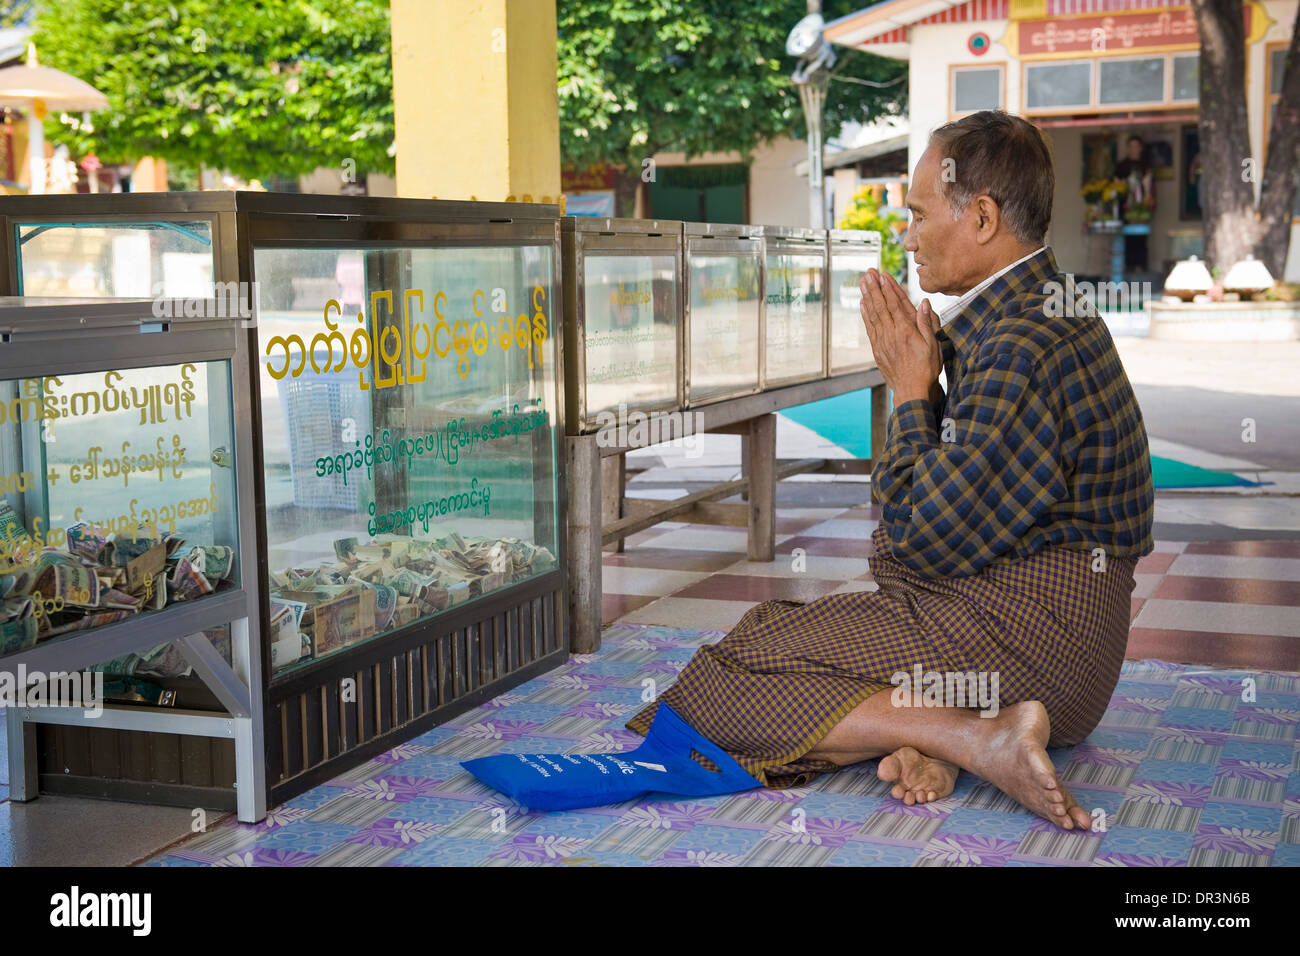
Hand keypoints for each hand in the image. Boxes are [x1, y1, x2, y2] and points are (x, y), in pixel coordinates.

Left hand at [858, 268, 941, 404]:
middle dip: (874, 287)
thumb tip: (924, 303)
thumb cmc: (926, 368)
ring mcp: (882, 341)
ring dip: (867, 297)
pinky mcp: (877, 349)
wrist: (911, 390)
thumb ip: (927, 323)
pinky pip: (870, 328)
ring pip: (873, 315)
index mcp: (906, 330)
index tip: (883, 275)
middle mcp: (892, 334)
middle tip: (868, 272)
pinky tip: (862, 304)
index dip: (888, 288)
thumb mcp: (933, 345)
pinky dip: (865, 315)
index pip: (895, 304)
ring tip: (863, 283)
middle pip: (881, 306)